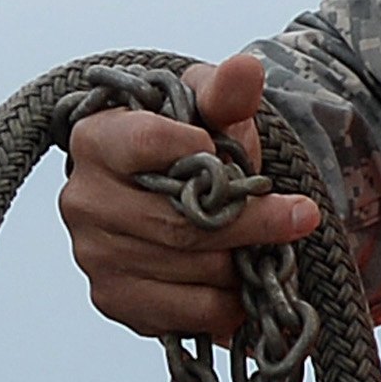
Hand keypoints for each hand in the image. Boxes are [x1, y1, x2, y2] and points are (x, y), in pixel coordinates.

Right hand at [59, 51, 328, 341]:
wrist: (181, 199)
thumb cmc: (196, 148)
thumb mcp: (213, 114)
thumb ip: (227, 92)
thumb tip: (245, 69)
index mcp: (95, 139)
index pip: (149, 143)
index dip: (205, 153)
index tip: (230, 158)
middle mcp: (82, 199)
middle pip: (179, 222)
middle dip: (251, 222)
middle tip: (298, 216)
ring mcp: (93, 255)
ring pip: (192, 269)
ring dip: (242, 262)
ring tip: (260, 247)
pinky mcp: (115, 300)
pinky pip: (189, 313)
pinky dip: (230, 302)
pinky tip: (239, 282)